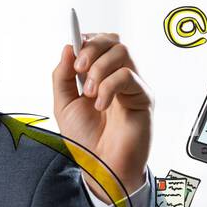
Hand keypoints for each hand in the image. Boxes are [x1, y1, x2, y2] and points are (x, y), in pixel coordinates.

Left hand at [51, 33, 152, 198]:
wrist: (100, 167)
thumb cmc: (86, 139)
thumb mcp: (63, 105)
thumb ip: (63, 76)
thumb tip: (68, 48)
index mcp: (100, 76)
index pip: (100, 42)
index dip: (87, 40)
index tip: (74, 49)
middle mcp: (118, 77)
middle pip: (113, 40)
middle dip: (92, 48)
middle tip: (79, 69)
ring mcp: (132, 86)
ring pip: (123, 52)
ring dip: (99, 68)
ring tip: (89, 94)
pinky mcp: (143, 98)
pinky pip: (128, 77)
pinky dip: (109, 87)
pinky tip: (101, 106)